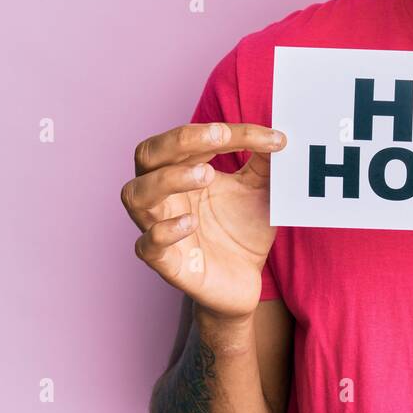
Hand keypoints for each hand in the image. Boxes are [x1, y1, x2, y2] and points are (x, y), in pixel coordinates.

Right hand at [122, 122, 286, 321]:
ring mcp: (159, 226)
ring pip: (136, 195)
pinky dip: (164, 231)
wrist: (243, 281)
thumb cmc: (242, 229)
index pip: (190, 139)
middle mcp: (165, 194)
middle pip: (147, 155)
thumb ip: (265, 161)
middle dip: (180, 141)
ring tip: (206, 175)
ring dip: (168, 179)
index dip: (226, 132)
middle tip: (220, 137)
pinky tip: (191, 222)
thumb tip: (276, 134)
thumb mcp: (260, 190)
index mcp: (183, 170)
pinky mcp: (166, 262)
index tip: (270, 137)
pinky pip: (147, 245)